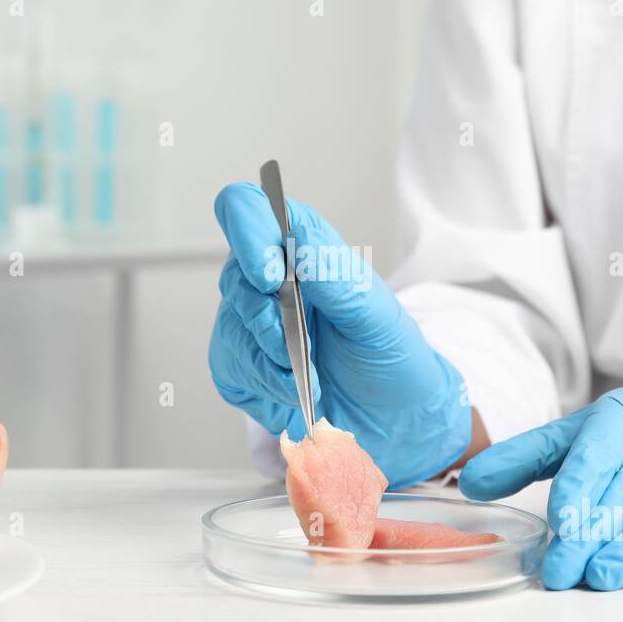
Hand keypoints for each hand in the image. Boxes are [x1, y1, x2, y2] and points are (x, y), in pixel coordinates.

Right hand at [209, 182, 471, 486]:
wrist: (392, 412)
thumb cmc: (389, 354)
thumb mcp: (374, 313)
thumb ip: (333, 275)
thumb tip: (297, 238)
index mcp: (302, 244)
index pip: (247, 209)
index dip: (247, 234)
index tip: (270, 278)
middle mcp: (269, 275)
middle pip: (234, 282)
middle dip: (268, 326)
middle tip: (304, 353)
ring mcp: (252, 319)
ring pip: (232, 334)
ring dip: (272, 368)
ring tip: (311, 382)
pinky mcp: (243, 360)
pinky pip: (230, 370)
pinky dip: (265, 390)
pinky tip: (294, 394)